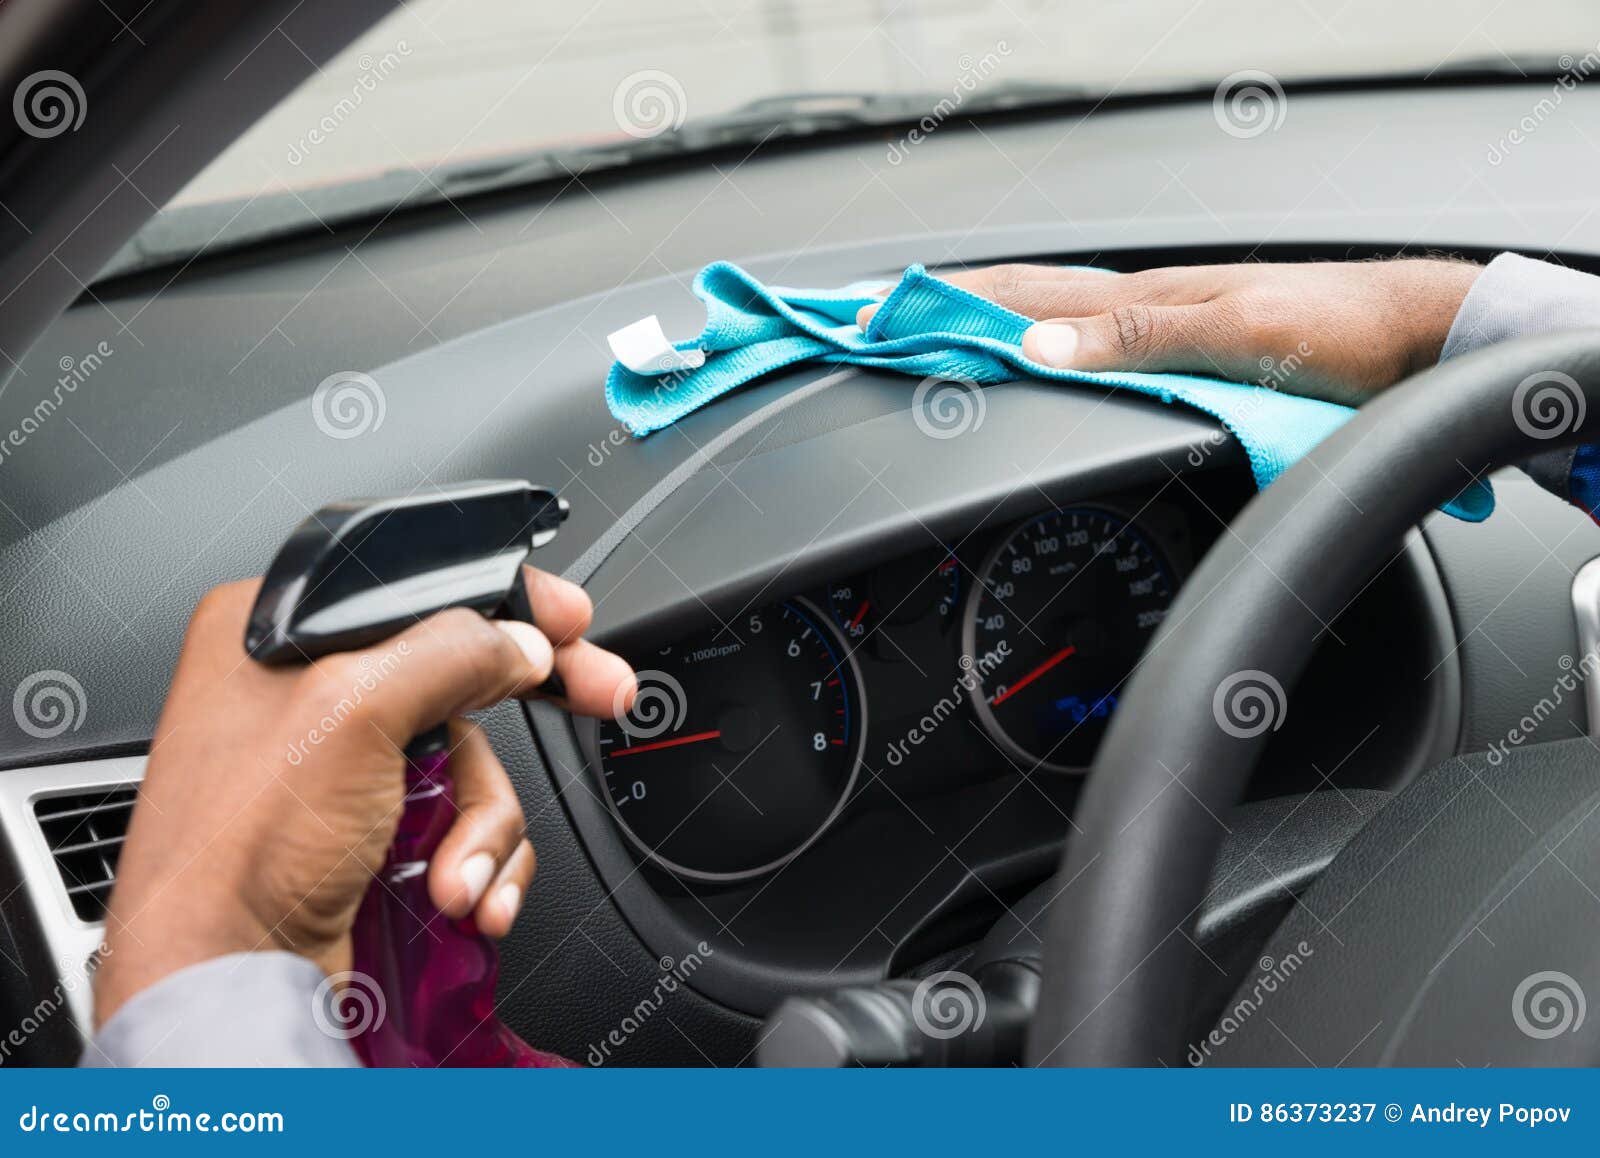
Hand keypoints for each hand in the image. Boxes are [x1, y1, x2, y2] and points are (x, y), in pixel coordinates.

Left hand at [93, 567, 634, 1026]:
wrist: (223, 981)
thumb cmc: (236, 848)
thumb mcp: (353, 712)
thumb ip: (453, 653)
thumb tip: (521, 642)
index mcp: (277, 633)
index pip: (416, 589)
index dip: (505, 602)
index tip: (569, 620)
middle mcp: (307, 694)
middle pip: (460, 676)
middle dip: (529, 711)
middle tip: (603, 693)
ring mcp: (342, 771)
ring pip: (472, 762)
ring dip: (488, 825)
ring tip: (459, 874)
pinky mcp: (369, 835)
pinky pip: (463, 824)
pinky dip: (480, 864)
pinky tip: (465, 897)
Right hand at [861, 259, 1481, 407]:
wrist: (1418, 339)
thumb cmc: (1341, 332)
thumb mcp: (1238, 333)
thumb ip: (1139, 338)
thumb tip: (1036, 348)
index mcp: (1140, 298)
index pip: (1017, 298)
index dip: (945, 306)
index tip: (876, 315)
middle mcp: (1141, 306)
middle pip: (1021, 300)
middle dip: (945, 307)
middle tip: (876, 317)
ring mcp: (1159, 322)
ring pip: (1049, 317)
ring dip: (983, 318)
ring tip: (931, 324)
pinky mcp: (1183, 345)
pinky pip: (1087, 341)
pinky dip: (1036, 340)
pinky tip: (1031, 349)